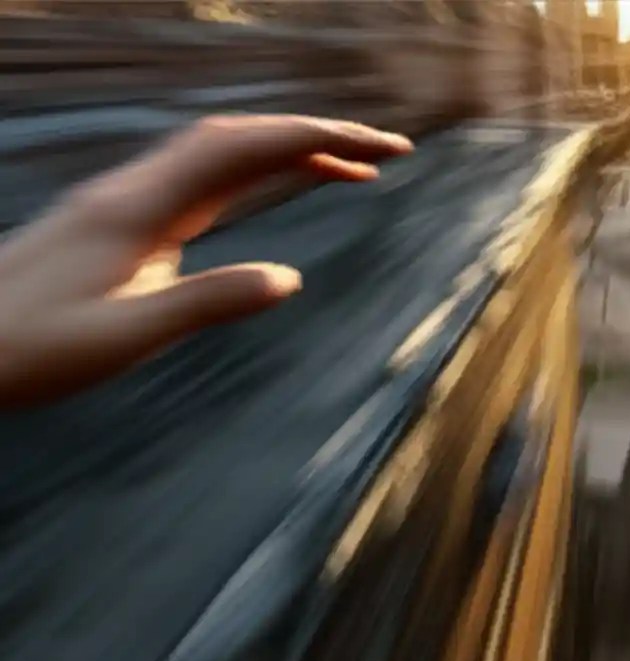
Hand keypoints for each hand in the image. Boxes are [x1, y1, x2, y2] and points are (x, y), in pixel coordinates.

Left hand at [0, 115, 412, 406]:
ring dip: (291, 150)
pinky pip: (205, 180)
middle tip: (388, 153)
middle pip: (241, 138)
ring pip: (224, 154)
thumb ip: (207, 303)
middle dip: (319, 134)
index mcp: (139, 207)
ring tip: (353, 171)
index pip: (246, 149)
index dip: (320, 139)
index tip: (383, 150)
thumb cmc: (30, 349)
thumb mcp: (123, 337)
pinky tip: (280, 190)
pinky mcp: (125, 221)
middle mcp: (136, 190)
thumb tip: (290, 277)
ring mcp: (129, 202)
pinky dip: (257, 174)